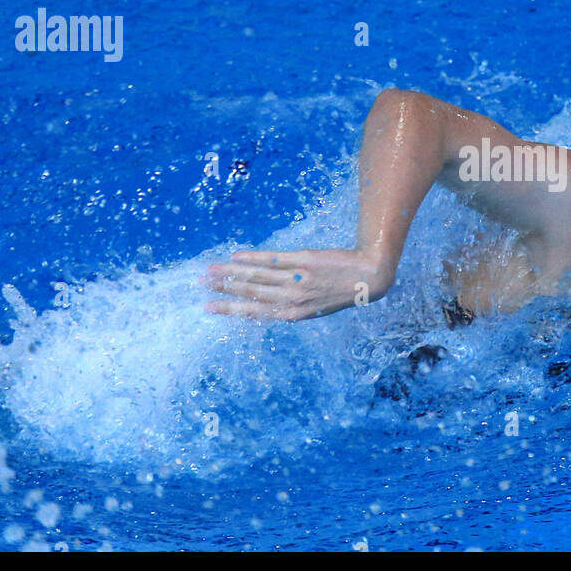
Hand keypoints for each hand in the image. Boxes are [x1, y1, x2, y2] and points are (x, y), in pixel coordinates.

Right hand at [201, 249, 391, 320]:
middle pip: (250, 293)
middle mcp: (292, 299)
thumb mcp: (315, 307)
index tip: (209, 307)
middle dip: (223, 289)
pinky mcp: (303, 261)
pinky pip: (272, 260)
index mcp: (294, 314)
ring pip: (257, 277)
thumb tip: (264, 300)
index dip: (230, 310)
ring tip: (211, 269)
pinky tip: (237, 256)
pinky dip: (252, 258)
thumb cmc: (340, 292)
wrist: (368, 277)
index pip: (254, 312)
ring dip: (231, 273)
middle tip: (201, 283)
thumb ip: (290, 304)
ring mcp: (297, 279)